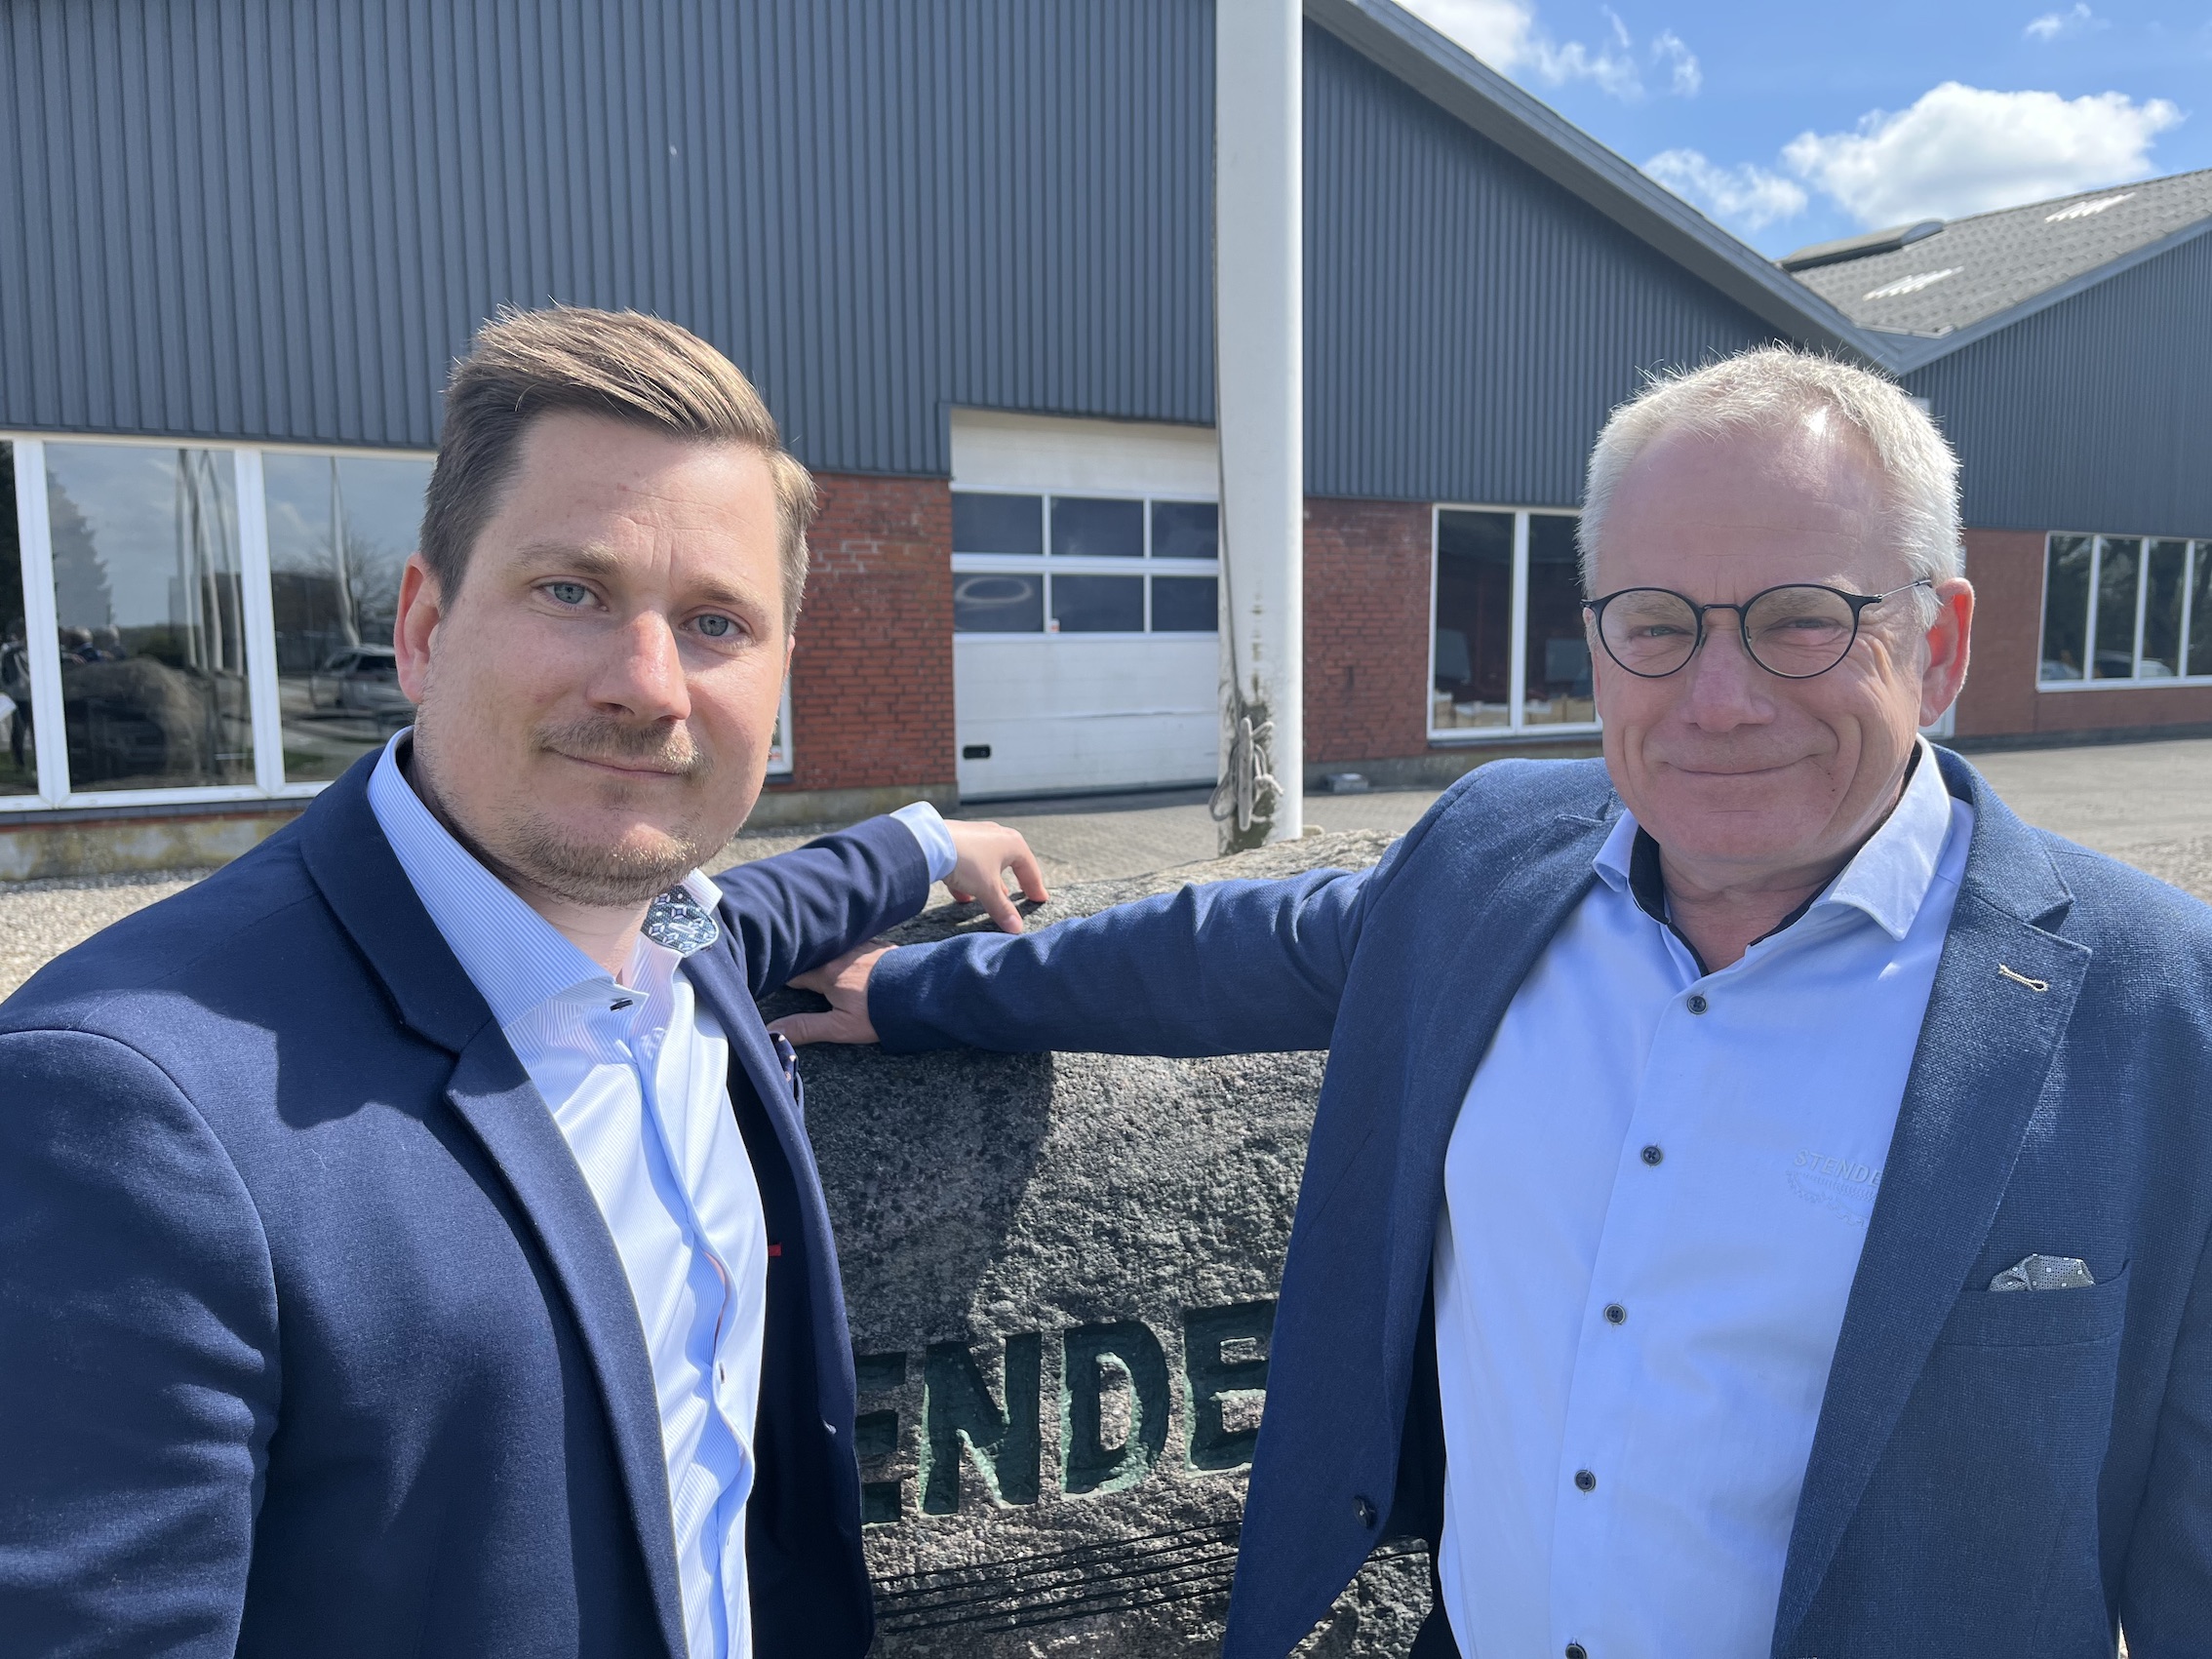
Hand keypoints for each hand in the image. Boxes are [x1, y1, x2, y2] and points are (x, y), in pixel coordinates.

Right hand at [769, 945, 889, 1045]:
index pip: (792, 972)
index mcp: (825, 972)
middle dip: (799, 961)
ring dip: (822, 952)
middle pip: (811, 955)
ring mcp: (860, 944)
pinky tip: (845, 954)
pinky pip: (852, 940)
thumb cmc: (880, 1012)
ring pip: (831, 946)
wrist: (923, 992)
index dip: (779, 977)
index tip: (770, 981)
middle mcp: (839, 952)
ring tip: (812, 958)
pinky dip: (843, 946)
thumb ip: (805, 1027)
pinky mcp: (877, 943)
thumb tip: (771, 1031)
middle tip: (786, 967)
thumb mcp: (841, 1027)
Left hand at [942, 819, 1049, 932]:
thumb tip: (1017, 928)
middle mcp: (997, 835)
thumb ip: (1003, 909)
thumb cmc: (968, 862)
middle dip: (1013, 883)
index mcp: (1012, 844)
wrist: (930, 842)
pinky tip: (962, 895)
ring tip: (989, 899)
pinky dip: (969, 878)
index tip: (1040, 899)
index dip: (1035, 886)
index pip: (1030, 869)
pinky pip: (969, 861)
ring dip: (989, 882)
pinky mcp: (957, 839)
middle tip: (1020, 896)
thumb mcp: (988, 889)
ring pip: (988, 862)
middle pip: (1010, 863)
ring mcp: (976, 835)